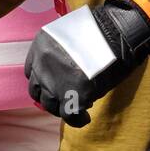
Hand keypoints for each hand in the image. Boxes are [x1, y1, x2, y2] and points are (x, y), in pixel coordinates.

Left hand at [25, 0, 149, 125]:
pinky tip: (85, 117)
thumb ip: (60, 55)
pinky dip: (76, 119)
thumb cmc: (100, 31)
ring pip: (50, 104)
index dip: (44, 79)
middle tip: (65, 96)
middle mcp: (42, 65)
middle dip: (49, 95)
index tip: (55, 83)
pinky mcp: (71, 96)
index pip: (31, 72)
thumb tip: (62, 74)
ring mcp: (54, 82)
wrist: (117, 33)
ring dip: (61, 106)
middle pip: (36, 90)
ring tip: (77, 105)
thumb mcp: (70, 38)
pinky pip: (68, 115)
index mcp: (40, 46)